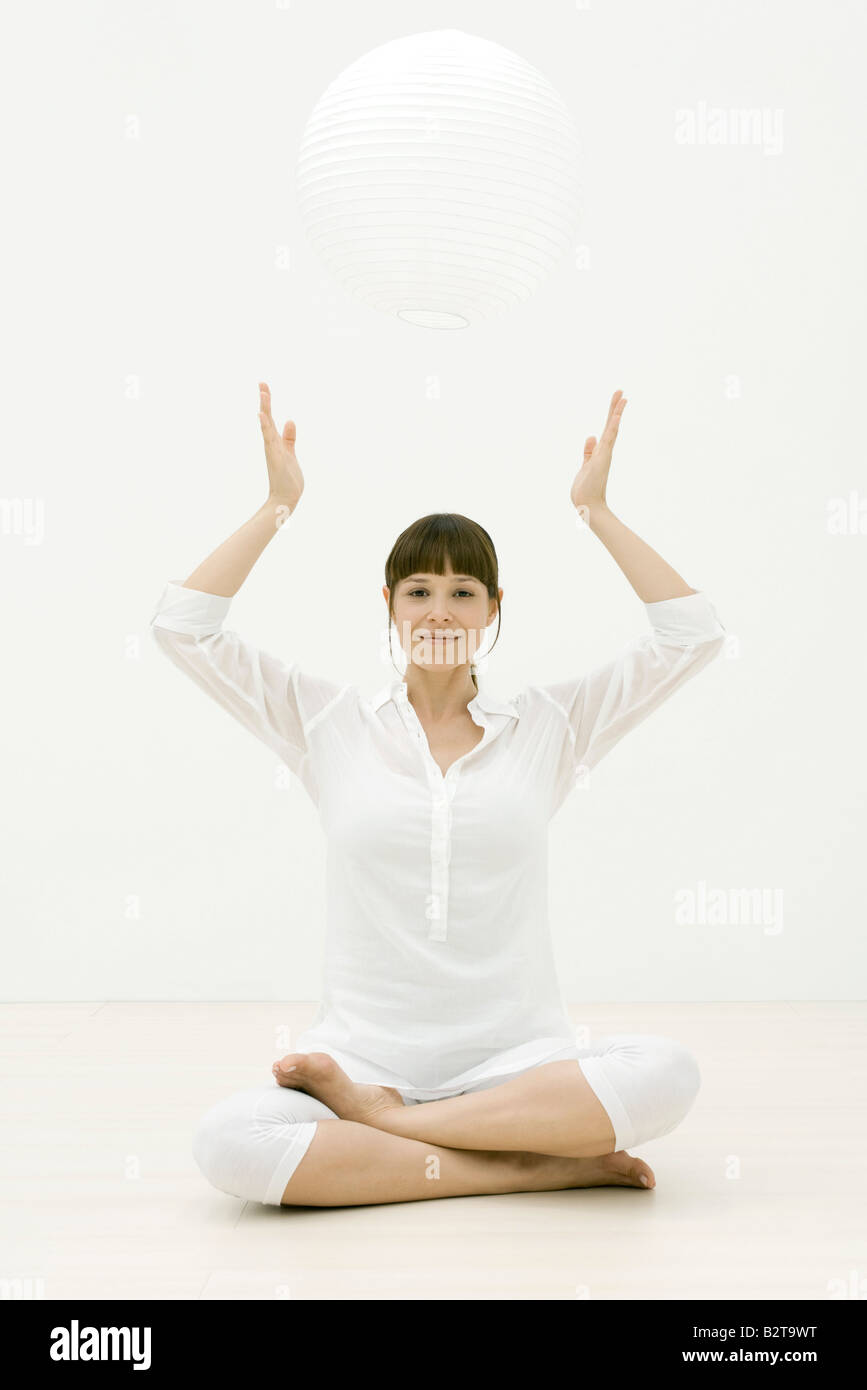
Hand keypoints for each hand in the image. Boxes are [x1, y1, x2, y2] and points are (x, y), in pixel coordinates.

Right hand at [259, 381, 303, 509]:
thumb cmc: (288, 477)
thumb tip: (290, 420)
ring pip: (267, 425)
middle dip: (265, 401)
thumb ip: (289, 437)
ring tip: (263, 393)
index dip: (267, 402)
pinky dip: (265, 427)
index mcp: (275, 441)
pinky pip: (269, 439)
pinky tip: (262, 415)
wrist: (286, 497)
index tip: (264, 387)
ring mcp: (272, 449)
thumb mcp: (290, 452)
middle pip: (267, 418)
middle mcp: (271, 443)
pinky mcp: (275, 456)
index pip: (270, 418)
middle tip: (262, 383)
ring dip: (265, 409)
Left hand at [570, 389, 626, 512]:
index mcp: (600, 452)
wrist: (587, 504)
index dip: (611, 415)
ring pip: (612, 429)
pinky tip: (616, 416)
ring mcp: (605, 454)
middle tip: (621, 392)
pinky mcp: (602, 458)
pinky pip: (609, 439)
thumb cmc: (586, 488)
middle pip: (611, 425)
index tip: (616, 400)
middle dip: (615, 408)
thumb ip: (588, 451)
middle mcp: (605, 451)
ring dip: (616, 413)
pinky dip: (613, 427)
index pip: (606, 429)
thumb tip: (591, 436)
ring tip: (622, 397)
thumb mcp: (586, 465)